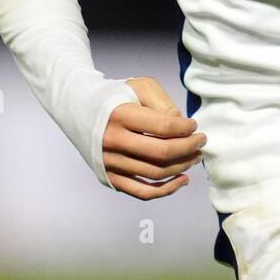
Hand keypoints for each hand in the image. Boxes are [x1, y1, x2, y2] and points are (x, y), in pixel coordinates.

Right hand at [102, 75, 206, 198]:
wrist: (78, 109)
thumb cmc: (115, 96)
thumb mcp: (140, 87)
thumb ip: (164, 104)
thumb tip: (182, 128)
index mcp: (120, 115)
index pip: (164, 126)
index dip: (186, 128)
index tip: (194, 126)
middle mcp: (113, 141)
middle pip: (162, 152)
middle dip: (189, 148)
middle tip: (201, 142)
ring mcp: (110, 162)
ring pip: (155, 173)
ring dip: (181, 167)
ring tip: (194, 157)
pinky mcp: (109, 177)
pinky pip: (142, 192)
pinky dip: (165, 190)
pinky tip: (182, 180)